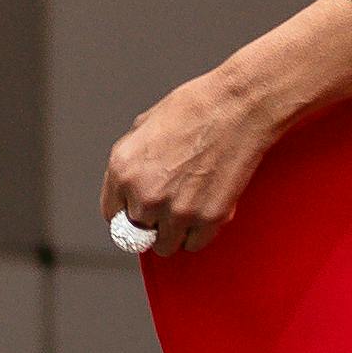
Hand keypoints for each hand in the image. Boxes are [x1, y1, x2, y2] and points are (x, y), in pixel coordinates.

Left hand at [101, 66, 285, 258]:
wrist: (238, 107)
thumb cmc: (197, 108)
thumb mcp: (145, 126)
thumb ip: (132, 161)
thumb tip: (131, 182)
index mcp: (123, 170)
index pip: (113, 215)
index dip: (129, 211)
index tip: (140, 211)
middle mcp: (145, 195)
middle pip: (139, 232)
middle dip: (153, 220)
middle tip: (171, 202)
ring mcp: (177, 210)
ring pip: (165, 245)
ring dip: (174, 232)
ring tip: (188, 210)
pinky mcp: (208, 218)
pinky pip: (195, 244)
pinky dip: (200, 233)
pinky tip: (205, 210)